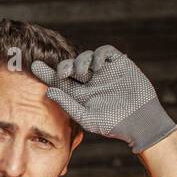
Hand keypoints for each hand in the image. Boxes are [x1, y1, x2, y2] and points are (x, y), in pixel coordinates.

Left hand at [30, 45, 176, 152]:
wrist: (141, 121)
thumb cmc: (114, 124)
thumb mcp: (87, 117)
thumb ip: (68, 104)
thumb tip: (48, 92)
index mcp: (80, 94)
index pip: (60, 81)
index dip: (47, 72)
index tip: (34, 65)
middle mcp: (90, 81)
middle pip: (70, 66)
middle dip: (63, 66)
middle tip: (63, 73)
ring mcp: (104, 72)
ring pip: (85, 57)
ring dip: (80, 62)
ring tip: (83, 73)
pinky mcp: (118, 64)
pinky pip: (104, 52)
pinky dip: (98, 54)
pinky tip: (96, 65)